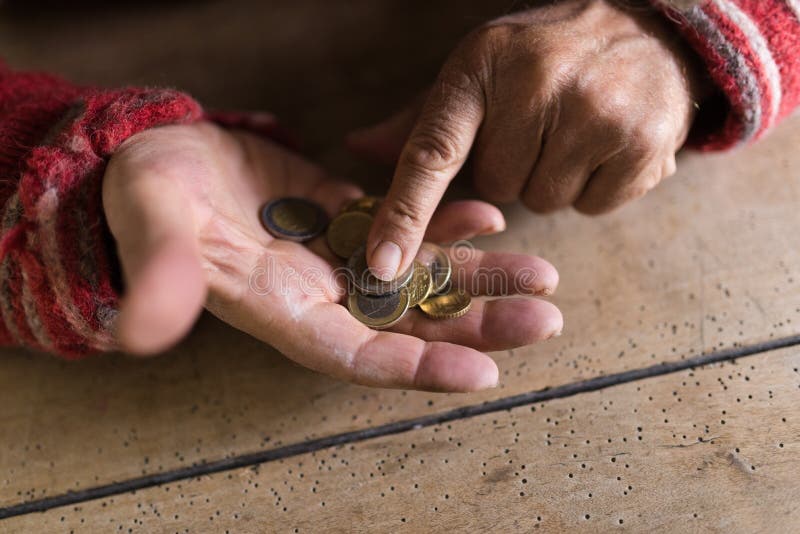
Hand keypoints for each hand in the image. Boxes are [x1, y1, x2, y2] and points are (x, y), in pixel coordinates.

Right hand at [102, 122, 562, 391]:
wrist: (154, 158)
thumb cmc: (143, 196)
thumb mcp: (149, 227)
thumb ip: (161, 274)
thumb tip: (142, 327)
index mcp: (280, 311)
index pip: (357, 355)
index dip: (417, 369)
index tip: (482, 373)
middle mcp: (318, 295)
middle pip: (409, 324)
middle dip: (476, 324)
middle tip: (543, 320)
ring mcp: (335, 257)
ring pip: (420, 278)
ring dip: (478, 277)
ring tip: (539, 274)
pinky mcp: (342, 218)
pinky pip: (407, 229)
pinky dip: (446, 224)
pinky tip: (488, 216)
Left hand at [349, 0, 709, 280]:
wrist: (650, 29)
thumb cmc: (547, 54)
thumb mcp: (481, 68)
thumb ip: (422, 117)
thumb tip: (360, 147)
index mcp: (483, 64)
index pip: (434, 150)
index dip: (405, 213)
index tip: (382, 264)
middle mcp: (538, 84)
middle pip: (494, 187)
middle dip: (510, 169)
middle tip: (537, 126)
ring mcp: (595, 113)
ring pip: (541, 202)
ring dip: (550, 180)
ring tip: (573, 131)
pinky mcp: (641, 144)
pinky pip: (591, 207)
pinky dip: (592, 188)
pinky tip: (605, 145)